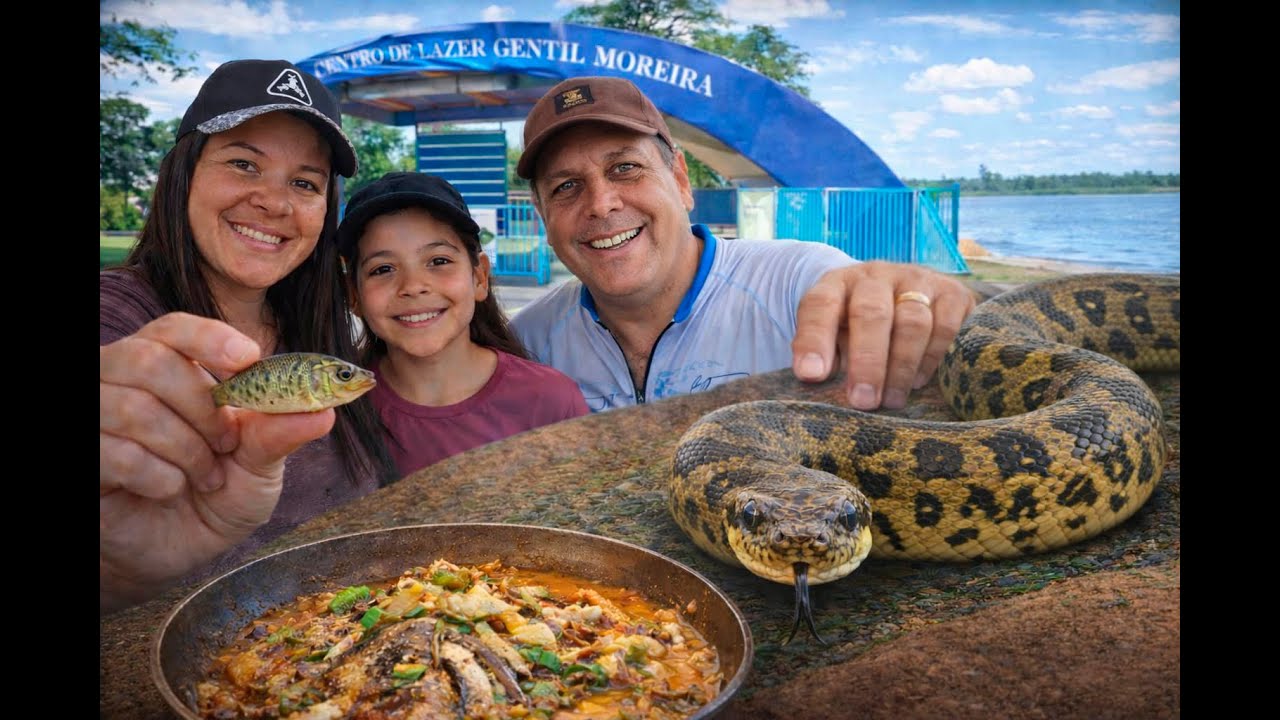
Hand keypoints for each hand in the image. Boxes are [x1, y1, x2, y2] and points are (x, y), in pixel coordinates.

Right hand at [99, 313, 335, 612]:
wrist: (167, 554)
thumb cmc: (213, 498)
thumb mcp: (258, 469)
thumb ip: (278, 436)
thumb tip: (324, 412)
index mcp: (169, 366)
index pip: (176, 328)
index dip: (210, 339)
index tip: (246, 361)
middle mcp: (122, 381)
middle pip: (150, 360)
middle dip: (202, 409)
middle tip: (227, 444)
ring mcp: (95, 416)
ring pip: (133, 406)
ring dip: (184, 448)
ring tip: (204, 477)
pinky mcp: (83, 457)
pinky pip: (116, 452)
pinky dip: (158, 477)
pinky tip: (167, 490)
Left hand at [791, 261, 975, 409]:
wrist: (908, 292)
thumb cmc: (859, 325)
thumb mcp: (834, 333)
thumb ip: (824, 353)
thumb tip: (816, 378)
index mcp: (838, 284)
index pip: (820, 304)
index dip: (814, 339)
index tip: (810, 375)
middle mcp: (877, 276)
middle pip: (871, 313)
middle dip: (867, 361)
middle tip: (863, 402)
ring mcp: (917, 280)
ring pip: (912, 321)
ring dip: (901, 366)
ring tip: (892, 401)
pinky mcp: (953, 292)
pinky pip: (946, 326)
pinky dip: (933, 357)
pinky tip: (918, 382)